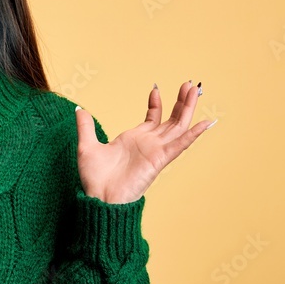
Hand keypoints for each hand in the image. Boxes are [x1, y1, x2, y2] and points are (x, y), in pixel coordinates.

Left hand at [75, 80, 214, 203]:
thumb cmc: (95, 179)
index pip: (153, 118)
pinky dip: (193, 135)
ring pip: (178, 127)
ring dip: (188, 109)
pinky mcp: (160, 160)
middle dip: (181, 102)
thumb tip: (79, 109)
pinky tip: (205, 123)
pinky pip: (180, 146)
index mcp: (134, 140)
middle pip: (171, 120)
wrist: (99, 199)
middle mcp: (148, 144)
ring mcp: (156, 151)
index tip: (156, 88)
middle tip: (189, 84)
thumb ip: (85, 127)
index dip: (156, 103)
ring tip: (195, 90)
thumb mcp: (87, 146)